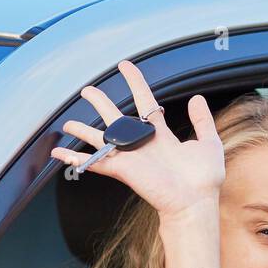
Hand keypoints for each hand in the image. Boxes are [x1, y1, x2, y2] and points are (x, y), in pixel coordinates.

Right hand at [49, 58, 224, 218]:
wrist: (196, 202)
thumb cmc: (204, 179)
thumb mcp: (208, 143)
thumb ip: (202, 120)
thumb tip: (196, 98)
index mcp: (161, 135)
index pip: (144, 102)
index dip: (135, 82)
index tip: (125, 66)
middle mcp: (142, 144)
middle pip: (116, 117)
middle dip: (101, 103)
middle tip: (87, 90)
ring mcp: (130, 156)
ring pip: (101, 137)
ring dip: (83, 130)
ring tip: (67, 122)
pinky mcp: (122, 169)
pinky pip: (95, 161)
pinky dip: (75, 158)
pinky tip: (59, 153)